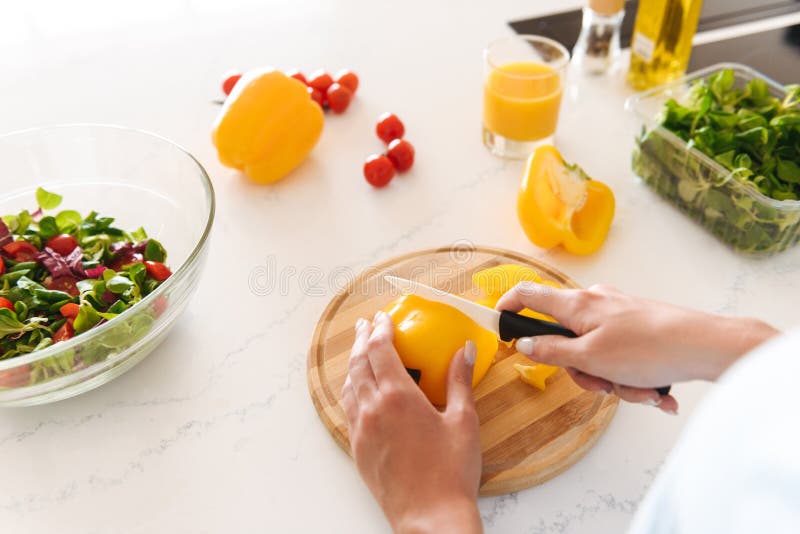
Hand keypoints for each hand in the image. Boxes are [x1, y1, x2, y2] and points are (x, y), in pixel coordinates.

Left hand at [342, 311, 482, 533]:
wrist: (430, 517)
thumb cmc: (451, 472)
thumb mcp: (463, 421)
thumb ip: (460, 381)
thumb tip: (464, 351)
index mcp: (399, 397)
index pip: (381, 351)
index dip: (381, 330)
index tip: (384, 318)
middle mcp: (373, 409)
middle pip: (360, 363)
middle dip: (363, 339)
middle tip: (368, 325)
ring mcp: (362, 430)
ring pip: (350, 385)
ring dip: (355, 362)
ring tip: (362, 350)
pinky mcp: (358, 449)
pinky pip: (349, 409)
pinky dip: (352, 389)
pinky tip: (359, 389)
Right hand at [496, 283, 777, 413]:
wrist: (705, 346)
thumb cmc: (649, 347)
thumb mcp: (590, 358)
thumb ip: (552, 351)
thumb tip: (524, 344)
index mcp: (577, 305)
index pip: (529, 294)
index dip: (508, 306)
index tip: (498, 322)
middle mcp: (595, 303)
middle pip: (565, 339)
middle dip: (581, 370)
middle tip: (599, 384)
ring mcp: (617, 314)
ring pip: (595, 354)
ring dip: (613, 380)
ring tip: (638, 390)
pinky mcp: (637, 327)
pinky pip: (620, 357)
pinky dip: (632, 377)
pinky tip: (654, 390)